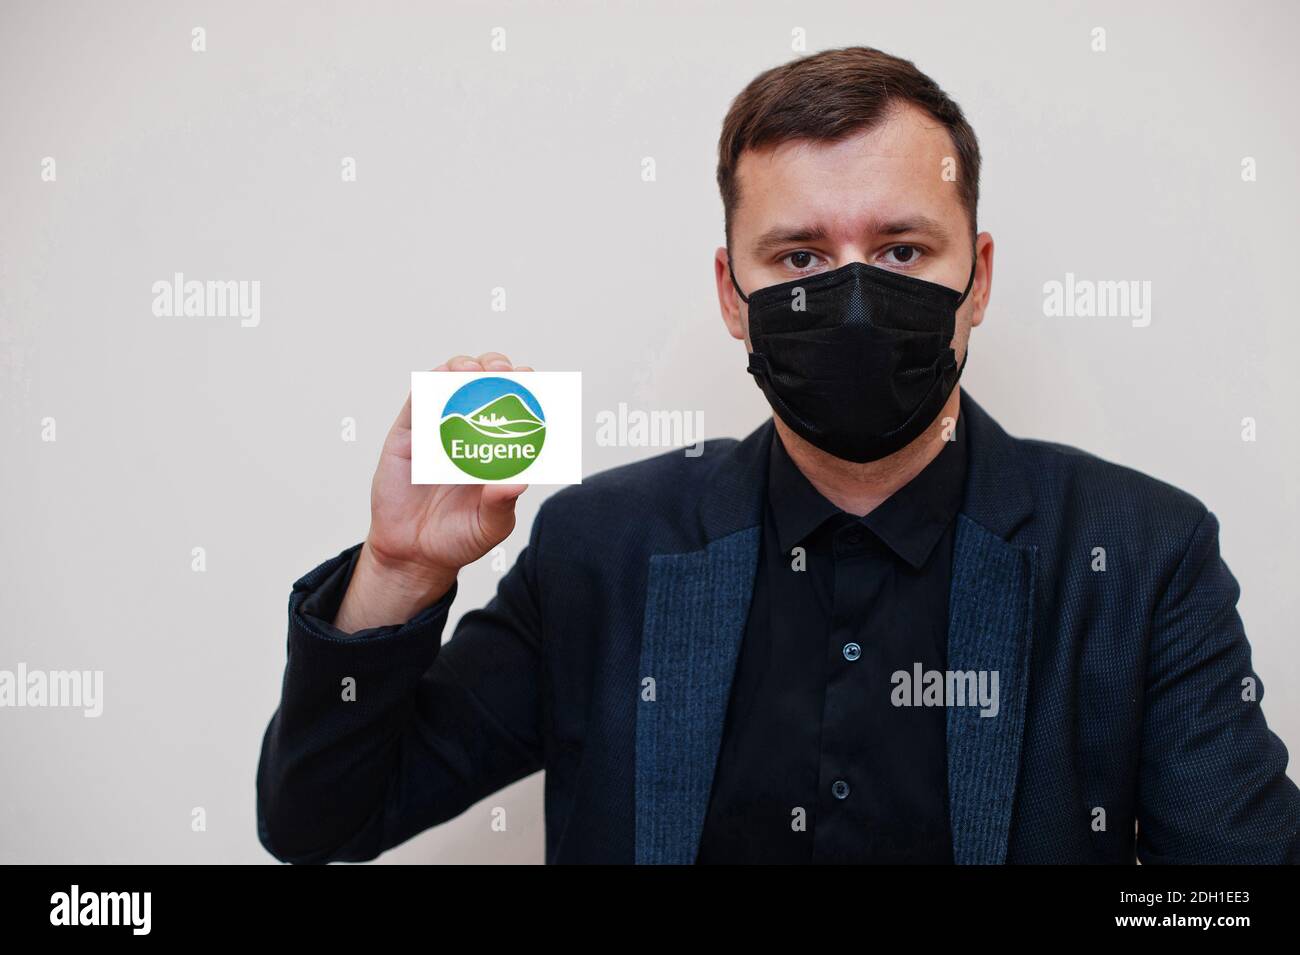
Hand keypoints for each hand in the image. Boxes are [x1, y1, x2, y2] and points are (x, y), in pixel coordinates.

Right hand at [334, 353, 531, 631]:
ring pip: (448, 384)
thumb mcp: (490, 525)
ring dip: (461, 368)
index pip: (513, 405)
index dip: (523, 387)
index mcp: (495, 447)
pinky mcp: (407, 437)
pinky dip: (428, 386)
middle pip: (482, 384)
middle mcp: (467, 432)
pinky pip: (416, 403)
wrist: (414, 556)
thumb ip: (502, 504)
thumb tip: (520, 482)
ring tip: (471, 369)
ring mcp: (435, 431)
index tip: (532, 380)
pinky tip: (440, 380)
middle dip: (495, 368)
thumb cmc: (459, 538)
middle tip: (503, 370)